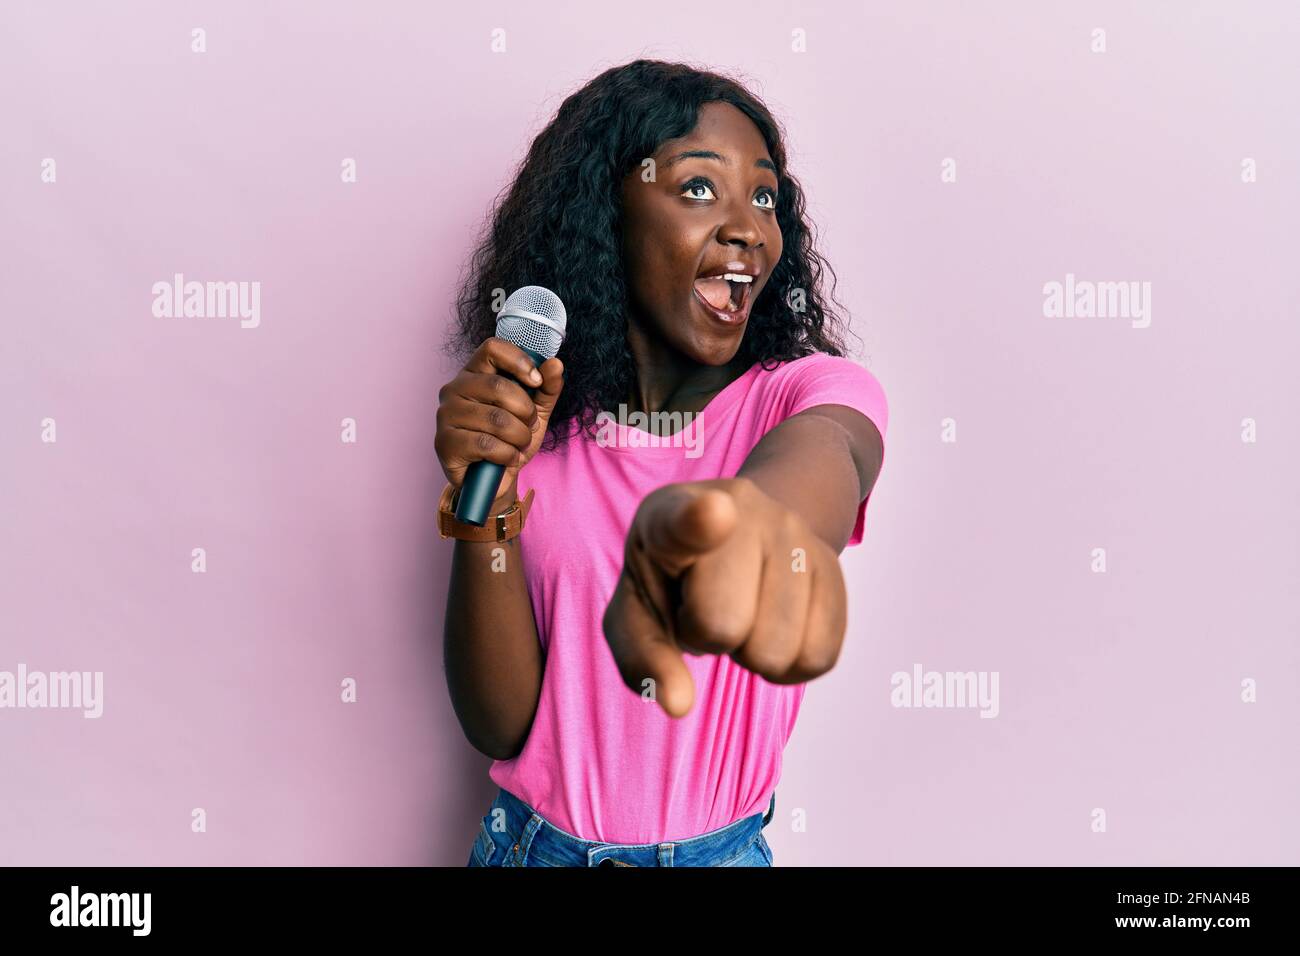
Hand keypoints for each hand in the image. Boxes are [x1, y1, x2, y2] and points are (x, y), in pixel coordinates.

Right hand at [434, 337, 563, 509]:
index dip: (519, 362)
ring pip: (496, 419)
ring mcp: (446, 415)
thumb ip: (547, 388)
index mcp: (474, 373)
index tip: (536, 381)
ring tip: (518, 444)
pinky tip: (506, 458)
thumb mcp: (535, 412)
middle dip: (526, 411)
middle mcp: (454, 389)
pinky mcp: (444, 443)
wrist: (494, 480)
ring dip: (519, 437)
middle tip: (529, 425)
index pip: (492, 349)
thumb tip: (555, 364)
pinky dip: (507, 455)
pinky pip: (486, 444)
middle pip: (498, 387)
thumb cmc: (510, 440)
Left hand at [602, 477, 847, 716]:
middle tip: (704, 607)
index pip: (688, 518)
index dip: (700, 520)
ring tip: (739, 611)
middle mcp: (741, 509)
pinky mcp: (831, 563)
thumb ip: (644, 659)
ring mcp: (793, 531)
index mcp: (671, 516)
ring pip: (776, 649)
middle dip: (709, 638)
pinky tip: (771, 630)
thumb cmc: (671, 582)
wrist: (731, 533)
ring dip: (751, 652)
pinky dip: (790, 667)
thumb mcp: (637, 614)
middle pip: (724, 625)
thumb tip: (678, 704)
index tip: (715, 513)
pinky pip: (819, 656)